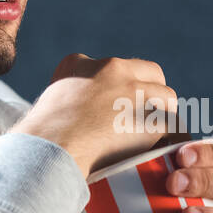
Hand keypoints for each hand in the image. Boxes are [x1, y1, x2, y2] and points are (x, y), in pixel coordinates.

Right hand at [9, 54, 177, 176]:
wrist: (50, 150)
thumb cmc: (39, 138)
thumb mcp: (48, 101)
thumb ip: (69, 96)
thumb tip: (78, 112)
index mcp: (79, 62)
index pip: (114, 68)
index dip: (119, 87)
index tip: (115, 106)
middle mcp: (110, 68)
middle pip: (148, 72)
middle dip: (150, 92)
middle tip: (143, 115)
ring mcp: (133, 91)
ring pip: (165, 96)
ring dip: (161, 114)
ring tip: (155, 133)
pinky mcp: (150, 117)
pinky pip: (172, 124)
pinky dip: (170, 136)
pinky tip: (164, 146)